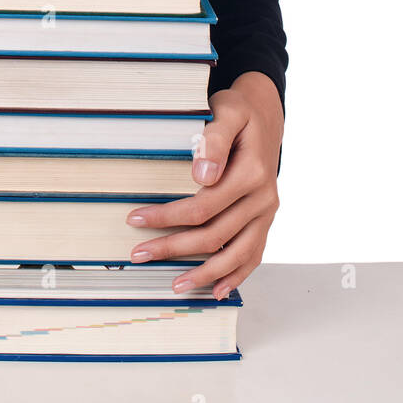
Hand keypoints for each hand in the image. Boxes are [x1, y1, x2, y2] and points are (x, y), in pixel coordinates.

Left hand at [125, 71, 283, 299]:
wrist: (266, 114)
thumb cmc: (239, 112)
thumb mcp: (227, 111)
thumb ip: (214, 140)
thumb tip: (201, 175)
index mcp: (251, 172)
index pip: (202, 205)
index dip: (167, 217)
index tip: (135, 219)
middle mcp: (263, 197)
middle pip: (214, 234)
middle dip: (174, 247)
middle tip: (139, 254)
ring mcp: (267, 212)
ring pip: (235, 253)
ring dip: (204, 273)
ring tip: (174, 285)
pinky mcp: (266, 220)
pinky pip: (254, 254)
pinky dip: (236, 275)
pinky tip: (217, 290)